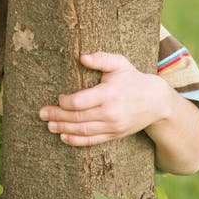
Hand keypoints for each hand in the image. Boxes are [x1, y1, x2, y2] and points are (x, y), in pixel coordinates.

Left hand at [38, 52, 164, 146]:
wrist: (156, 102)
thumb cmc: (132, 79)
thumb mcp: (119, 64)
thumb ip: (101, 59)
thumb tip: (82, 57)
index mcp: (109, 94)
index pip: (81, 102)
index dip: (66, 102)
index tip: (58, 98)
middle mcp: (110, 113)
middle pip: (78, 118)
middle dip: (58, 116)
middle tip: (42, 113)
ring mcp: (113, 126)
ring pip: (83, 131)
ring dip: (63, 129)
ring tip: (49, 125)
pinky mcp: (115, 135)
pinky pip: (93, 141)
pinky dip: (77, 141)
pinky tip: (64, 137)